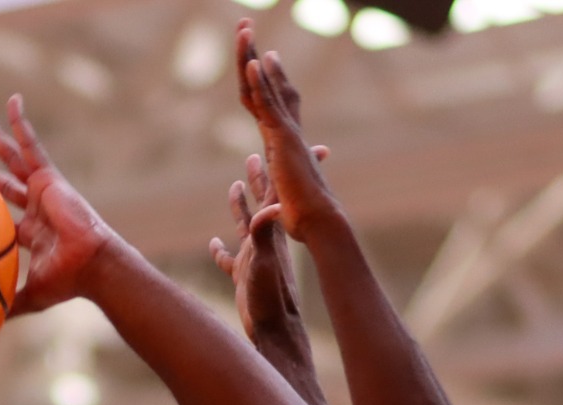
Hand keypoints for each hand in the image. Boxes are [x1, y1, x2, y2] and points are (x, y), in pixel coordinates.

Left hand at [0, 95, 115, 315]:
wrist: (92, 266)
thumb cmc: (67, 283)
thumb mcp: (31, 296)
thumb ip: (8, 305)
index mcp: (33, 233)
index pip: (6, 217)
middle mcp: (37, 208)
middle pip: (7, 183)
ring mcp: (44, 191)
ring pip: (15, 160)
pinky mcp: (51, 178)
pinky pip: (32, 145)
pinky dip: (21, 124)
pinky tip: (10, 103)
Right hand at [209, 152, 318, 342]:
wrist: (273, 330)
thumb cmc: (271, 298)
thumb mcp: (264, 262)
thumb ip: (264, 234)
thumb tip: (271, 207)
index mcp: (272, 232)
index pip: (280, 193)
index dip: (290, 171)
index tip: (314, 148)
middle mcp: (265, 240)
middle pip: (261, 201)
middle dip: (260, 178)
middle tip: (257, 154)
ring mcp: (253, 257)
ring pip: (244, 224)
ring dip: (239, 206)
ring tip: (235, 185)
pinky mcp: (242, 277)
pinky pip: (228, 258)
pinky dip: (220, 250)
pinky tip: (213, 244)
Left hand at [234, 20, 336, 239]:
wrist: (318, 220)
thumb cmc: (304, 215)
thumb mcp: (284, 199)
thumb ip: (278, 196)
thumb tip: (282, 206)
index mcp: (285, 140)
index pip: (272, 103)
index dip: (267, 80)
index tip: (262, 57)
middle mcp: (286, 130)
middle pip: (268, 85)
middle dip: (255, 55)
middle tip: (245, 26)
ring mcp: (285, 132)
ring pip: (265, 88)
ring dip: (254, 57)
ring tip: (244, 29)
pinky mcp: (283, 140)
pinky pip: (268, 106)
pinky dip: (262, 84)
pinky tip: (254, 63)